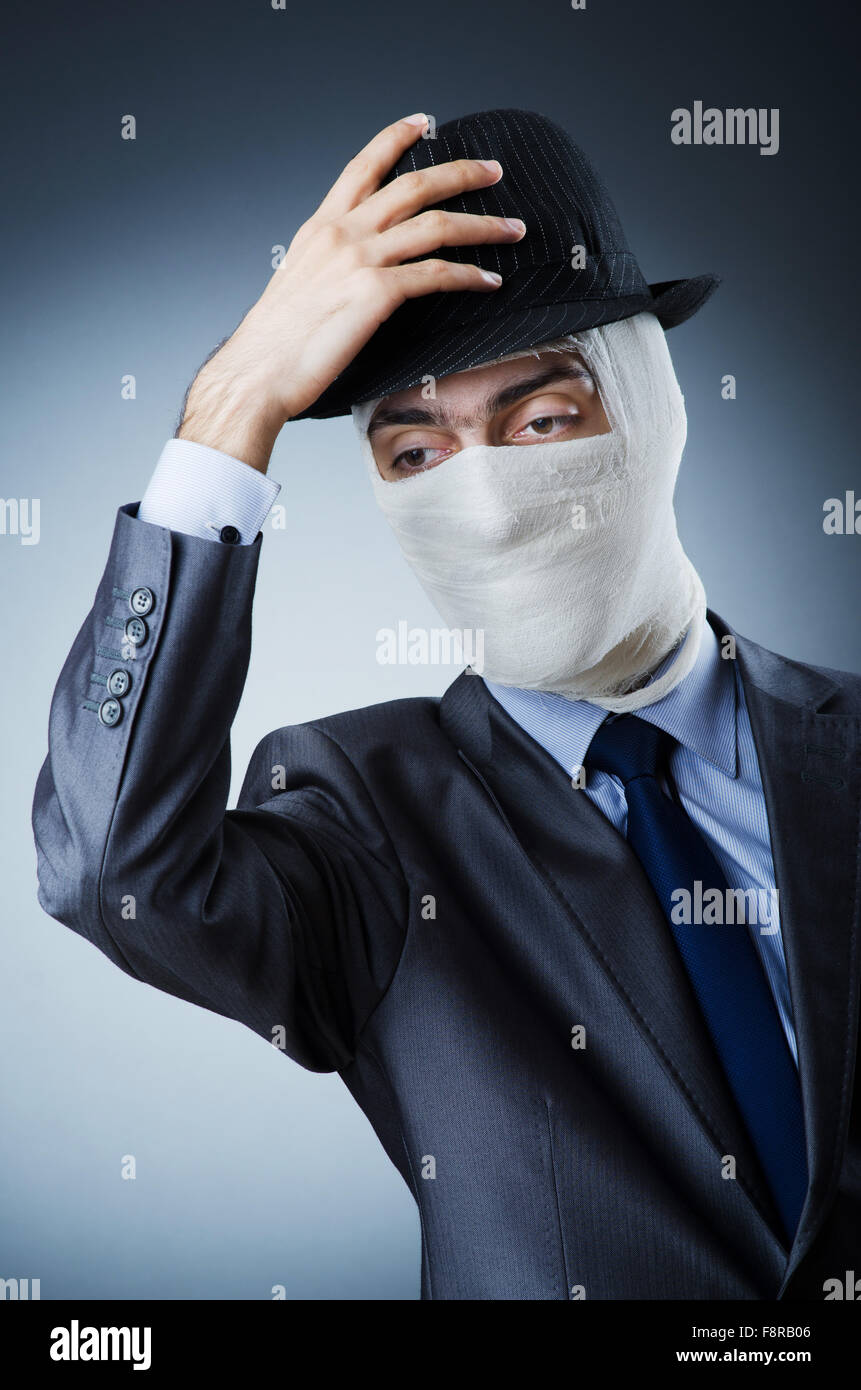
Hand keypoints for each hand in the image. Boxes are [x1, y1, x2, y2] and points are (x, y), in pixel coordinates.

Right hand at [177, 114, 524, 471]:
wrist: (258, 372)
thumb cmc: (276, 343)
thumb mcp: (299, 284)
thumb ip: (331, 265)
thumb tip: (356, 270)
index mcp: (321, 227)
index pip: (364, 165)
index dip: (397, 137)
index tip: (425, 121)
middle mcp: (343, 233)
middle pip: (414, 186)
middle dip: (462, 173)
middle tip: (494, 171)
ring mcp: (360, 259)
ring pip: (436, 225)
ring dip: (483, 225)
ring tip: (514, 229)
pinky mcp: (376, 293)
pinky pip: (437, 274)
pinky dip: (470, 275)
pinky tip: (490, 281)